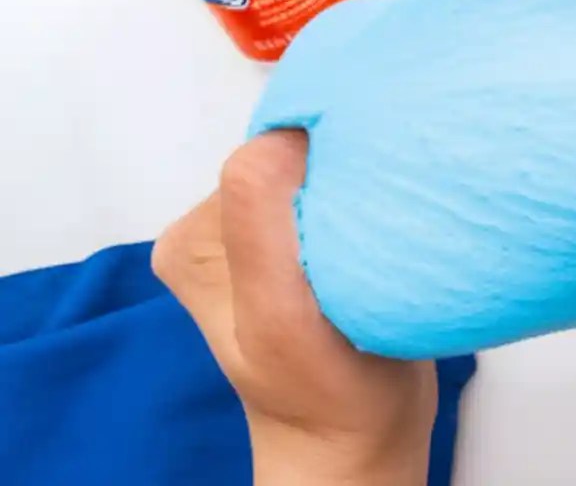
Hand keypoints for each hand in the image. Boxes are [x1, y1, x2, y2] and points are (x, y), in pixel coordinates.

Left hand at [154, 131, 438, 485]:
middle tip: (377, 232)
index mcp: (194, 240)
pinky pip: (335, 193)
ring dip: (359, 193)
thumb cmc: (327, 392)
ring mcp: (260, 234)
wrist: (355, 440)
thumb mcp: (281, 316)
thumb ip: (259, 222)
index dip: (324, 167)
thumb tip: (282, 135)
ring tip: (382, 241)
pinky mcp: (299, 240)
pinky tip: (382, 242)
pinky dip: (367, 205)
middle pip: (293, 157)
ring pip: (319, 172)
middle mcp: (215, 228)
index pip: (265, 155)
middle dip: (341, 179)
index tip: (366, 212)